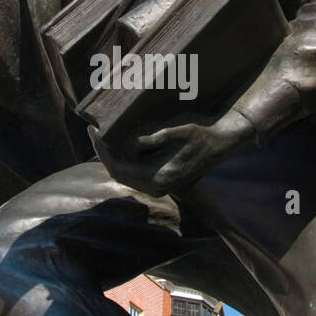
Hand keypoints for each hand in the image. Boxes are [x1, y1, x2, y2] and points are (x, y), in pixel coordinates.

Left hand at [90, 108, 254, 195]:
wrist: (222, 142)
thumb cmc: (202, 133)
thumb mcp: (178, 131)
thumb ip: (152, 139)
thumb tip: (128, 142)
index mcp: (158, 177)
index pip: (118, 167)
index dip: (102, 150)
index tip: (94, 130)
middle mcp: (156, 186)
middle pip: (117, 173)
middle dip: (102, 152)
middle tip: (93, 130)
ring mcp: (159, 185)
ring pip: (124, 174)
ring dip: (111, 156)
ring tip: (102, 135)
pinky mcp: (161, 179)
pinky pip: (133, 173)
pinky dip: (122, 158)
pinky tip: (118, 142)